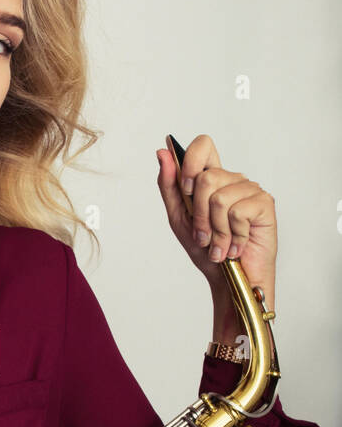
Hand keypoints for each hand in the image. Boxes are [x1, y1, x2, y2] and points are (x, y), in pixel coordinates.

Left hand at [156, 134, 276, 304]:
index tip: (186, 189)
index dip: (191, 162)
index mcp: (213, 179)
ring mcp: (251, 190)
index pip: (203, 146)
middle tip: (204, 237)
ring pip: (220, 199)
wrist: (229, 281)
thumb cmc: (207, 251)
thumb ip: (169, 186)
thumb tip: (162, 152)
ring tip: (221, 246)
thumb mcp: (179, 218)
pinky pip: (238, 212)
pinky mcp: (265, 204)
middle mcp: (233, 180)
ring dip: (216, 231)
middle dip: (199, 215)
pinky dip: (233, 236)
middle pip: (207, 178)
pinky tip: (237, 245)